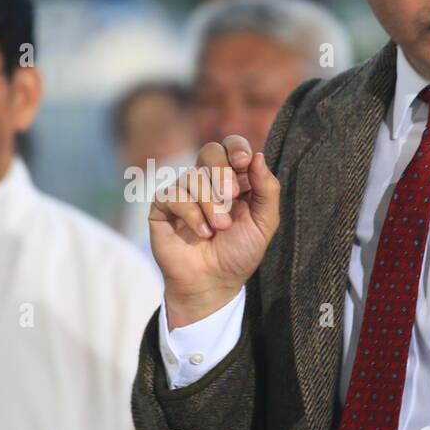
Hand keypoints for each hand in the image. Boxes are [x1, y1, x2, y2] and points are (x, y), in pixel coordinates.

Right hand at [148, 135, 280, 326]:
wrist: (213, 283)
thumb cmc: (239, 254)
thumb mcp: (263, 223)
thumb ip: (266, 190)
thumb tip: (259, 156)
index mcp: (234, 179)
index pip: (232, 146)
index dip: (237, 148)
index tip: (243, 163)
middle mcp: (207, 180)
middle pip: (210, 151)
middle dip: (222, 173)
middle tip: (230, 197)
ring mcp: (183, 192)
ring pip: (193, 176)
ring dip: (210, 203)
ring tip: (220, 228)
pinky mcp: (163, 206)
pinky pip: (173, 195)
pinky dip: (191, 214)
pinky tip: (202, 233)